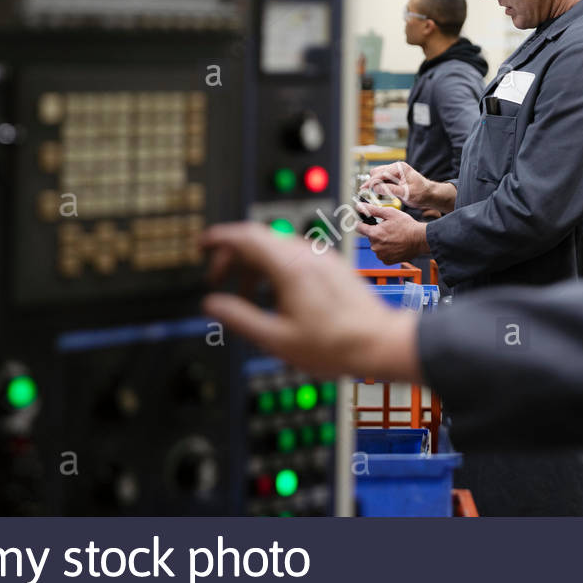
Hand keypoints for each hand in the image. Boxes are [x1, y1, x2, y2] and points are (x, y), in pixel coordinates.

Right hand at [200, 223, 420, 381]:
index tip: (202, 244)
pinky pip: (294, 255)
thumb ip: (239, 318)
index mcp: (290, 267)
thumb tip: (212, 304)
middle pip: (258, 239)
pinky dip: (273, 267)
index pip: (245, 236)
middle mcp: (307, 255)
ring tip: (245, 296)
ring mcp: (322, 258)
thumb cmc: (334, 345)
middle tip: (216, 278)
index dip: (218, 238)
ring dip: (253, 265)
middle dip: (231, 256)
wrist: (379, 343)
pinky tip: (274, 294)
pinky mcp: (332, 266)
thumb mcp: (276, 339)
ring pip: (276, 247)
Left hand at [356, 204, 428, 263]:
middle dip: (376, 232)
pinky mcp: (387, 261)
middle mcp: (376, 247)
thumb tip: (360, 206)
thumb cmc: (407, 226)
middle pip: (370, 237)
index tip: (366, 223)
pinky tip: (395, 245)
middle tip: (388, 229)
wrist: (420, 239)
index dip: (362, 223)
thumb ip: (373, 210)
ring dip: (382, 242)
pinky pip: (382, 254)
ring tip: (394, 237)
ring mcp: (381, 255)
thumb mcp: (390, 213)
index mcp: (374, 234)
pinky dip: (387, 250)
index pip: (359, 228)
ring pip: (376, 246)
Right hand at [365, 161, 433, 208]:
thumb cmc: (421, 193)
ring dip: (375, 183)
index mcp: (400, 168)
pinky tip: (380, 192)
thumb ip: (390, 189)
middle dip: (372, 182)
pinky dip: (379, 185)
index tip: (363, 188)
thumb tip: (376, 187)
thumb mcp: (406, 193)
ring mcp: (395, 172)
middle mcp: (396, 167)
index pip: (380, 174)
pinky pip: (382, 179)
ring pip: (378, 175)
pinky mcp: (394, 177)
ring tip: (375, 194)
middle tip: (368, 193)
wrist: (429, 195)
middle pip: (376, 172)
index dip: (371, 182)